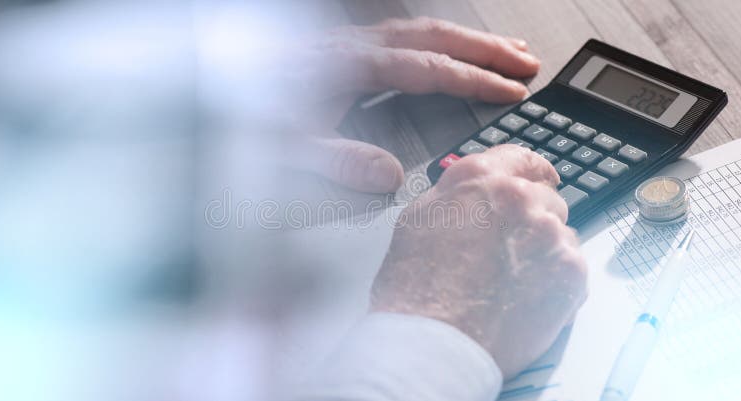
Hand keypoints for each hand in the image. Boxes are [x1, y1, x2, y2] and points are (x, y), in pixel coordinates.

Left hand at [254, 17, 539, 192]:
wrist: (213, 87)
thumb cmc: (246, 113)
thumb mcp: (286, 148)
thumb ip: (338, 162)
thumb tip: (389, 176)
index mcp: (349, 65)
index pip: (427, 68)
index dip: (473, 79)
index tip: (510, 92)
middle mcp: (354, 46)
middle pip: (434, 36)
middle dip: (485, 48)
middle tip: (527, 64)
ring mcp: (351, 43)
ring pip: (421, 30)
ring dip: (466, 40)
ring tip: (506, 52)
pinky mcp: (345, 48)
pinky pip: (404, 36)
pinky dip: (438, 43)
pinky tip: (448, 54)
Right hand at [370, 145, 587, 377]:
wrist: (436, 340)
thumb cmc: (416, 289)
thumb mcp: (419, 219)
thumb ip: (456, 197)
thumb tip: (473, 198)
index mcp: (480, 179)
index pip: (520, 158)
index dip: (531, 169)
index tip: (541, 177)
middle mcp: (520, 198)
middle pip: (545, 198)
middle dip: (531, 220)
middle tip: (508, 252)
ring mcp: (549, 235)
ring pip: (559, 234)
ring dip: (542, 252)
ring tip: (510, 284)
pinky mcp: (570, 272)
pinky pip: (572, 267)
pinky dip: (555, 281)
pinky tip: (524, 299)